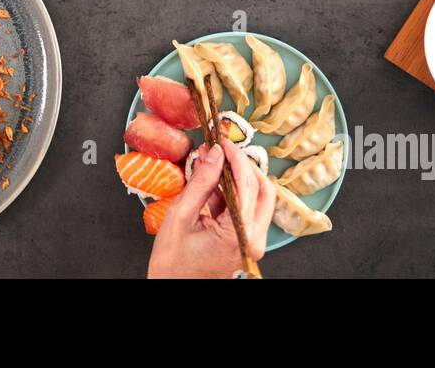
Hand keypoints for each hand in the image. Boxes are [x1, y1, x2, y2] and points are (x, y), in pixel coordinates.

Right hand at [147, 139, 275, 278]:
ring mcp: (250, 243)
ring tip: (213, 166)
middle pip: (263, 191)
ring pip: (257, 200)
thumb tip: (214, 154)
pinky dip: (232, 195)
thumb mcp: (180, 215)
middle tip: (225, 152)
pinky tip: (211, 186)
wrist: (171, 291)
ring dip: (238, 180)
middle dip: (245, 167)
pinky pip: (245, 212)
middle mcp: (252, 240)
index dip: (237, 159)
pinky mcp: (244, 243)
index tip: (223, 142)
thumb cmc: (172, 264)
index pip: (247, 185)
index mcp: (238, 234)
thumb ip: (200, 182)